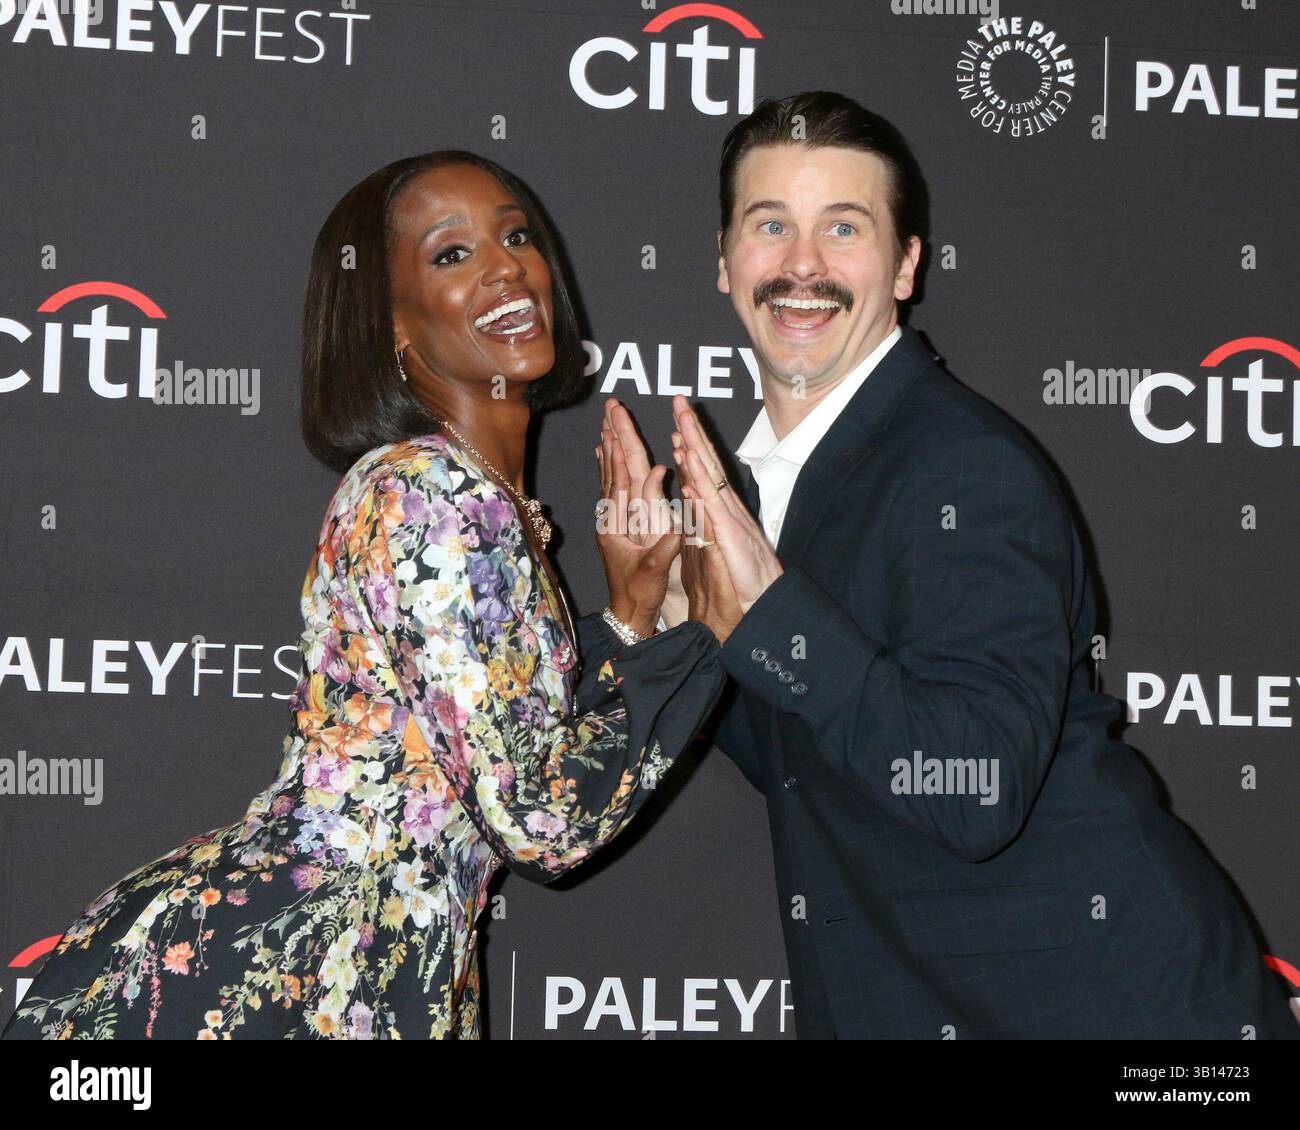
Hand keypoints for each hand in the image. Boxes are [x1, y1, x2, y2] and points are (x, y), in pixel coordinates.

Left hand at [596, 400, 681, 637]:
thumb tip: (676, 515)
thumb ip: (665, 541)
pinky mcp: (616, 528)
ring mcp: (611, 524)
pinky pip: (612, 492)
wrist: (628, 615)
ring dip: (609, 450)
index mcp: (619, 527)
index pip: (622, 482)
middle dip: (612, 439)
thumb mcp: (656, 570)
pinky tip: (605, 456)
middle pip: (612, 472)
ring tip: (606, 424)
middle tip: (609, 410)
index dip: (622, 455)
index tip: (620, 427)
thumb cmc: (641, 594)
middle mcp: (611, 521)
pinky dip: (609, 470)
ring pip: (610, 479)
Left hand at [671, 393, 782, 612]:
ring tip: (683, 423)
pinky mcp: (726, 536)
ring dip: (695, 449)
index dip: (691, 443)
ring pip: (708, 477)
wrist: (753, 607)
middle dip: (692, 431)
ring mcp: (726, 519)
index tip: (680, 419)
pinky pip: (710, 506)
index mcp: (718, 510)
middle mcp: (724, 508)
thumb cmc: (734, 583)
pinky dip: (701, 485)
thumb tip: (693, 497)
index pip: (702, 469)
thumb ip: (703, 520)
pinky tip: (691, 468)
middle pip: (706, 462)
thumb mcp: (712, 546)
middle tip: (680, 401)